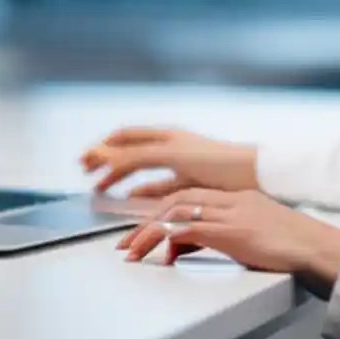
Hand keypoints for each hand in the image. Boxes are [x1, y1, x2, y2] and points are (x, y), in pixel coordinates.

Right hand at [80, 127, 258, 198]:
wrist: (255, 176)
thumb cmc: (217, 160)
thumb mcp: (169, 155)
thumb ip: (133, 156)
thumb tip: (100, 155)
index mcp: (166, 136)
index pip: (125, 137)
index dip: (102, 148)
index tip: (84, 161)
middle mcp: (172, 148)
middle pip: (131, 154)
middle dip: (108, 164)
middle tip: (88, 176)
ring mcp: (181, 166)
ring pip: (144, 173)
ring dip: (122, 181)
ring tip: (104, 191)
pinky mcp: (192, 185)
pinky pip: (160, 188)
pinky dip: (143, 194)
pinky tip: (133, 201)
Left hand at [117, 188, 339, 286]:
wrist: (321, 249)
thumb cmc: (297, 249)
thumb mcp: (256, 238)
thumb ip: (226, 238)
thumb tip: (191, 249)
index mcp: (239, 198)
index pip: (191, 196)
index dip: (164, 211)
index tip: (146, 229)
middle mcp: (232, 200)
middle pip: (178, 200)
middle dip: (147, 220)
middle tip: (126, 243)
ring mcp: (231, 214)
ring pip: (176, 213)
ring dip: (148, 233)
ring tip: (131, 252)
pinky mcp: (231, 231)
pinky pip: (188, 230)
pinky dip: (166, 241)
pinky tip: (157, 256)